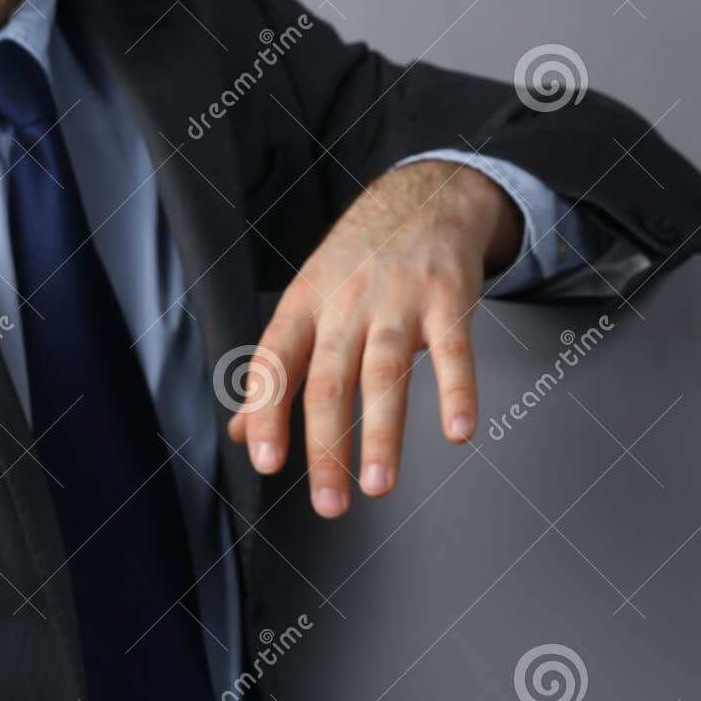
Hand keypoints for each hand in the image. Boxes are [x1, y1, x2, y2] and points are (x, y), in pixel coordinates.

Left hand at [229, 160, 522, 515]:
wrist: (425, 197)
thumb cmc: (357, 261)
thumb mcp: (305, 304)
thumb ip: (277, 372)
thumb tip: (242, 434)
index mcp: (303, 307)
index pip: (274, 364)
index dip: (266, 413)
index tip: (267, 462)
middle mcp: (345, 304)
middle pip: (329, 382)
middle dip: (326, 448)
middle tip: (329, 503)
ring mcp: (397, 300)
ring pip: (385, 374)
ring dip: (383, 435)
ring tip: (379, 485)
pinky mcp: (448, 299)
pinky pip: (453, 351)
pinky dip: (457, 391)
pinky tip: (458, 431)